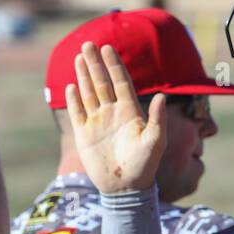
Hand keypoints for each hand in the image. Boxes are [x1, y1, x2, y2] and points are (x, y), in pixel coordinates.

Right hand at [66, 42, 165, 194]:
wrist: (125, 189)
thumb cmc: (144, 166)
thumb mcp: (155, 142)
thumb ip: (158, 119)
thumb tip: (162, 96)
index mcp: (129, 112)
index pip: (121, 82)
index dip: (114, 65)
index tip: (108, 47)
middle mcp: (113, 113)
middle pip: (102, 82)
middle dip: (95, 63)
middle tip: (89, 44)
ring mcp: (97, 123)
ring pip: (89, 93)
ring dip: (84, 75)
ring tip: (79, 57)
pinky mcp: (85, 135)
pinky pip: (77, 112)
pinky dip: (74, 100)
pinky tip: (71, 85)